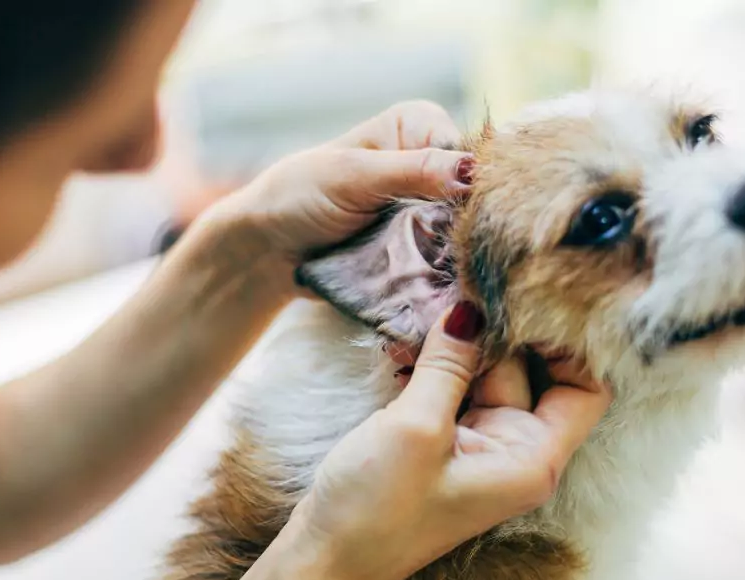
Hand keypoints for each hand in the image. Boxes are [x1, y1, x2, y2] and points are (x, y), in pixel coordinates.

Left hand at [216, 101, 471, 253]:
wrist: (268, 252)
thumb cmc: (298, 198)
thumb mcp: (353, 177)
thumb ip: (412, 171)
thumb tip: (470, 171)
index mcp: (419, 126)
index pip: (472, 153)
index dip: (477, 186)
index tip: (467, 217)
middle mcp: (433, 163)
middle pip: (477, 197)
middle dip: (471, 225)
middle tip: (457, 253)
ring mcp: (431, 210)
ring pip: (468, 233)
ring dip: (461, 256)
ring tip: (451, 275)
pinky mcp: (424, 249)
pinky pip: (450, 261)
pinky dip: (448, 274)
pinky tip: (450, 289)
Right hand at [286, 301, 611, 579]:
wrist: (324, 560)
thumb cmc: (376, 510)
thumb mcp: (416, 427)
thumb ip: (449, 364)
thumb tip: (471, 308)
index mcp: (531, 460)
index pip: (586, 389)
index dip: (568, 344)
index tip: (528, 302)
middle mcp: (515, 453)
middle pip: (530, 372)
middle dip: (494, 333)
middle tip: (459, 289)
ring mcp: (479, 447)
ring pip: (485, 375)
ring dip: (454, 347)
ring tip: (420, 315)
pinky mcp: (444, 443)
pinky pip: (452, 390)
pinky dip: (432, 367)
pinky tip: (400, 346)